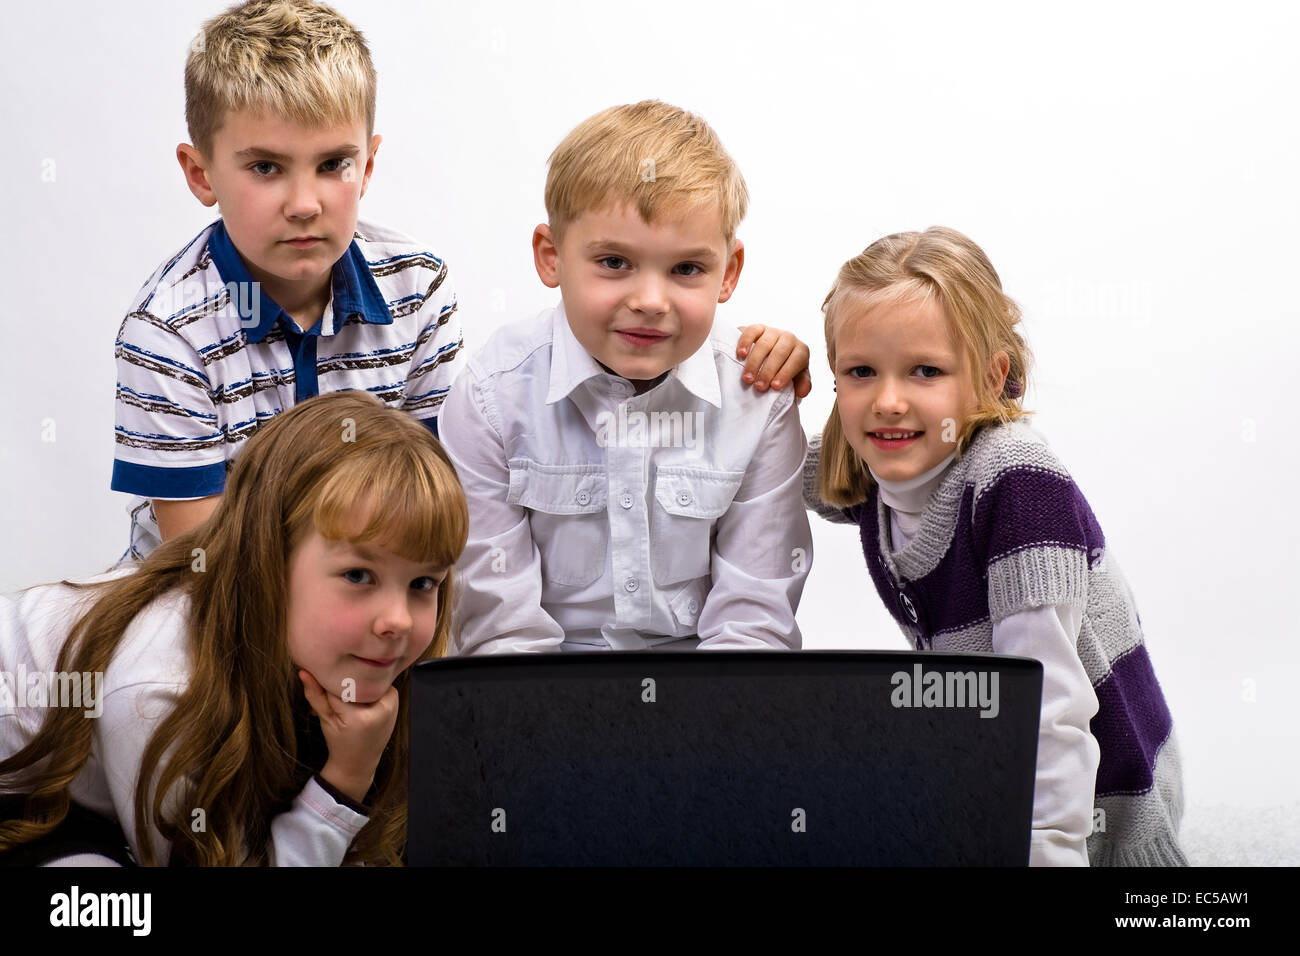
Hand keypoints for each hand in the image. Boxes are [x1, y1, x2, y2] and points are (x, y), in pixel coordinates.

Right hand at [299, 669, 398, 803]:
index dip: (328, 685)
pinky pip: (375, 684)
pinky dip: (366, 689)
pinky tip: (360, 703)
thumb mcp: (325, 720)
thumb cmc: (340, 742)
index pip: (340, 685)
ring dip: (355, 687)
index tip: (323, 690)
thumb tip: (304, 671)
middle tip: (335, 702)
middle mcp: (381, 708)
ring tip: (348, 704)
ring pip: (365, 680)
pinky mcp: (395, 699)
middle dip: (343, 685)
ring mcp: (391, 703)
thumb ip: (315, 694)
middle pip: (355, 680)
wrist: (360, 761)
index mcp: (360, 716)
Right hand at [736, 324, 811, 398]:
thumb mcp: (796, 377)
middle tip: (759, 387)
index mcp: (801, 351)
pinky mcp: (758, 328)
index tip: (774, 386)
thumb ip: (802, 384)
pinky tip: (741, 355)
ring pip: (764, 344)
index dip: (786, 373)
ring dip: (754, 362)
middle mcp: (789, 338)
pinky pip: (752, 331)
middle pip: (779, 353)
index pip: (797, 360)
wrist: (770, 354)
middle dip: (768, 371)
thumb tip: (802, 392)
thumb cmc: (783, 369)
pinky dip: (745, 342)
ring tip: (748, 378)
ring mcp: (773, 331)